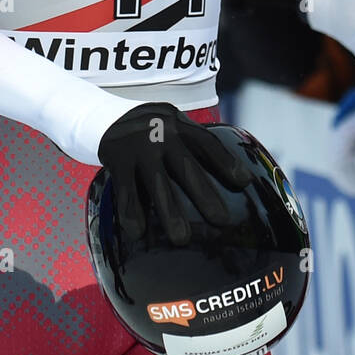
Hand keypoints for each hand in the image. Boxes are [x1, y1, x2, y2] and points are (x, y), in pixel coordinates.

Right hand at [97, 102, 252, 246]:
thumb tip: (234, 173)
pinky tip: (138, 232)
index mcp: (180, 126)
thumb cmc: (155, 129)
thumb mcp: (175, 126)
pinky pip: (125, 190)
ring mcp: (139, 149)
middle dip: (204, 194)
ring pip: (157, 183)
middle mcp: (162, 135)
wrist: (109, 116)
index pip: (207, 143)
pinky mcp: (117, 161)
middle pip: (186, 167)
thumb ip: (195, 143)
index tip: (245, 182)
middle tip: (221, 219)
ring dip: (169, 211)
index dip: (226, 162)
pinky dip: (131, 211)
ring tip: (182, 238)